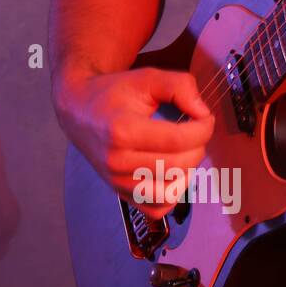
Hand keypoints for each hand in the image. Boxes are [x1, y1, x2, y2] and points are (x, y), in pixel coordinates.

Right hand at [53, 66, 215, 221]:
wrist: (80, 110)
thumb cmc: (114, 93)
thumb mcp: (147, 77)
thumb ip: (180, 87)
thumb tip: (203, 113)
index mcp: (122, 131)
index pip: (179, 139)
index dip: (203, 129)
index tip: (205, 118)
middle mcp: (117, 161)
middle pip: (178, 166)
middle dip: (198, 148)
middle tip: (196, 132)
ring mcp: (117, 182)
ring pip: (170, 193)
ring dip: (188, 172)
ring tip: (185, 152)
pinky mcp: (120, 194)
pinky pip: (157, 208)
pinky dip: (172, 194)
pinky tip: (173, 173)